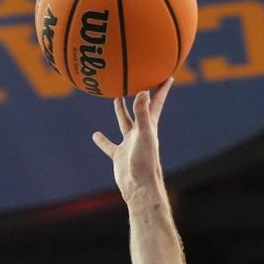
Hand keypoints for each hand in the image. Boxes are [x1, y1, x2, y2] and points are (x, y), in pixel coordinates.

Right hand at [91, 81, 171, 202]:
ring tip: (116, 97)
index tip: (168, 76)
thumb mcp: (144, 134)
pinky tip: (95, 135)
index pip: (156, 103)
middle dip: (142, 95)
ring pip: (125, 123)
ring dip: (121, 111)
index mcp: (150, 126)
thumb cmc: (145, 161)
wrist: (139, 187)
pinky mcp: (119, 155)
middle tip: (140, 80)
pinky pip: (109, 144)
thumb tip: (143, 91)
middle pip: (141, 109)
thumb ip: (142, 114)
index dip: (162, 89)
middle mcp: (141, 133)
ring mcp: (130, 143)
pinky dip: (102, 140)